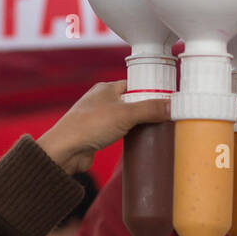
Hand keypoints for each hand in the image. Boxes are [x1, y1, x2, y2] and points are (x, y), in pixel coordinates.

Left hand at [36, 81, 168, 174]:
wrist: (65, 151)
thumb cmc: (88, 126)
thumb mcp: (126, 114)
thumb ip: (150, 109)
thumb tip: (172, 106)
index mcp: (107, 88)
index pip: (135, 84)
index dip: (151, 92)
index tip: (168, 100)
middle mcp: (102, 100)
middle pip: (132, 102)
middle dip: (147, 110)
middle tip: (165, 117)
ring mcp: (99, 118)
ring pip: (126, 118)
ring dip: (138, 124)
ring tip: (155, 129)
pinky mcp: (97, 134)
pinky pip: (119, 131)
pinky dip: (129, 135)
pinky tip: (138, 140)